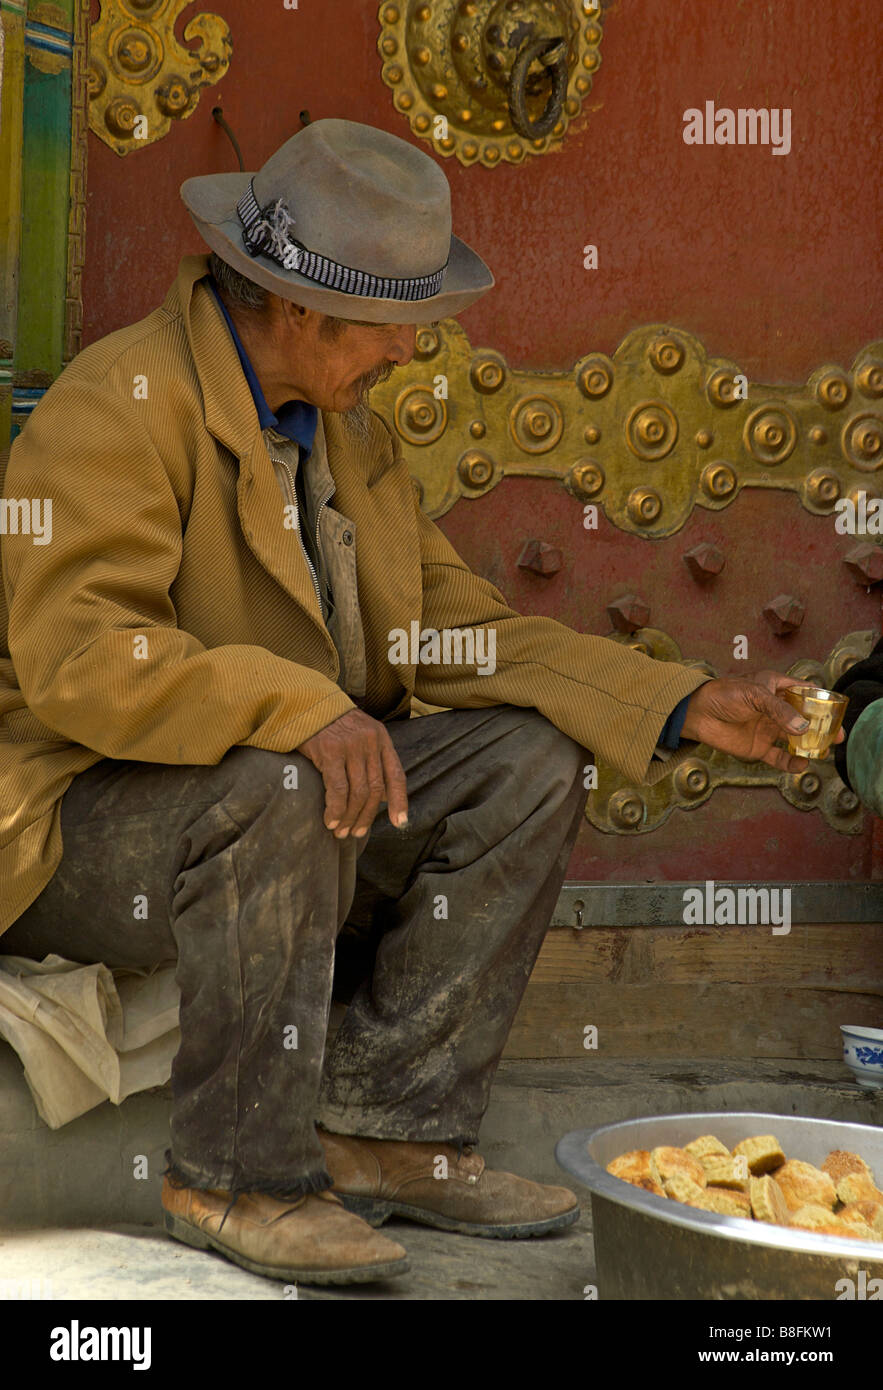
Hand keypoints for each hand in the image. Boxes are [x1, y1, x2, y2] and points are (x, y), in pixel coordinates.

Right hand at [296, 709, 408, 838]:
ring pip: (358, 792)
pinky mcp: (330, 751)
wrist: (303, 702)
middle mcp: (370, 742)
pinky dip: (335, 809)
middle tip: (356, 833)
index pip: (396, 775)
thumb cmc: (329, 723)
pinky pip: (337, 789)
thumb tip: (382, 797)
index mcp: (381, 738)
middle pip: (375, 789)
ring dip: (349, 817)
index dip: (400, 801)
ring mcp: (351, 746)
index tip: (400, 823)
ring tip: (340, 831)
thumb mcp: (359, 733)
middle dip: (367, 816)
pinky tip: (330, 820)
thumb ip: (371, 760)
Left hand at [680, 674, 843, 773]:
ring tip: (823, 753)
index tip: (836, 711)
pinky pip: (779, 757)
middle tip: (838, 737)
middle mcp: (776, 709)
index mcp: (776, 688)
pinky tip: (801, 766)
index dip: (822, 701)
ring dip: (810, 747)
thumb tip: (803, 728)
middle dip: (822, 728)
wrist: (697, 713)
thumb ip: (779, 711)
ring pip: (796, 740)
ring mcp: (768, 729)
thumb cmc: (723, 694)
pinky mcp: (758, 747)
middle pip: (805, 719)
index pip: (805, 692)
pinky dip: (791, 763)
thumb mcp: (754, 695)